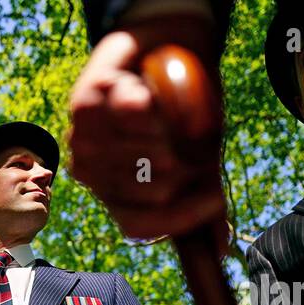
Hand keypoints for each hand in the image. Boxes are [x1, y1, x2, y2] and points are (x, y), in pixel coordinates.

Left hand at [68, 14, 226, 245]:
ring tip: (167, 116)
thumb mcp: (199, 159)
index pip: (139, 226)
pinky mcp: (83, 106)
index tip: (214, 198)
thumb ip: (206, 202)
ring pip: (138, 151)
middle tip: (191, 145)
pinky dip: (148, 99)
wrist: (157, 55)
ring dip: (167, 131)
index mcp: (117, 196)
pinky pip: (126, 110)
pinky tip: (147, 92)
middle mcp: (95, 177)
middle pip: (147, 190)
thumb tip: (220, 249)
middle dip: (185, 168)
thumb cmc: (178, 116)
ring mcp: (84, 143)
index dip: (181, 218)